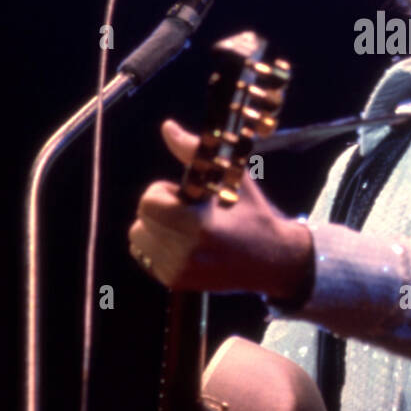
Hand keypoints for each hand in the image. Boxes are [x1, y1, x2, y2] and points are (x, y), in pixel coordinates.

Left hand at [128, 120, 314, 301]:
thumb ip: (193, 152)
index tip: (186, 196)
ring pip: (139, 238)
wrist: (272, 259)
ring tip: (183, 227)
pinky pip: (145, 256)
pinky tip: (184, 244)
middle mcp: (184, 251)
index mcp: (197, 224)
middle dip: (160, 209)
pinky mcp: (176, 282)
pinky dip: (158, 246)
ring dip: (155, 228)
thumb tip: (167, 128)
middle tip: (187, 211)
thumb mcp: (230, 178)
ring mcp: (178, 270)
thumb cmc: (252, 214)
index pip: (148, 202)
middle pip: (140, 220)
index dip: (164, 193)